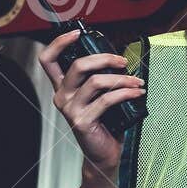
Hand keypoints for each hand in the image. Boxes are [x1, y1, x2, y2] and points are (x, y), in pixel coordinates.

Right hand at [38, 29, 143, 176]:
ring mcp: (70, 110)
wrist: (104, 154)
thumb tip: (117, 59)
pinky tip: (138, 93)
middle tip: (123, 61)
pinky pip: (108, 99)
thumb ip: (100, 78)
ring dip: (122, 79)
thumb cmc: (105, 123)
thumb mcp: (99, 96)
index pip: (48, 60)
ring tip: (137, 82)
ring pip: (96, 81)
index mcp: (63, 87)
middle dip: (104, 58)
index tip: (77, 34)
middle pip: (77, 65)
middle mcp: (62, 97)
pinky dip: (126, 93)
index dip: (59, 43)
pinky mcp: (83, 121)